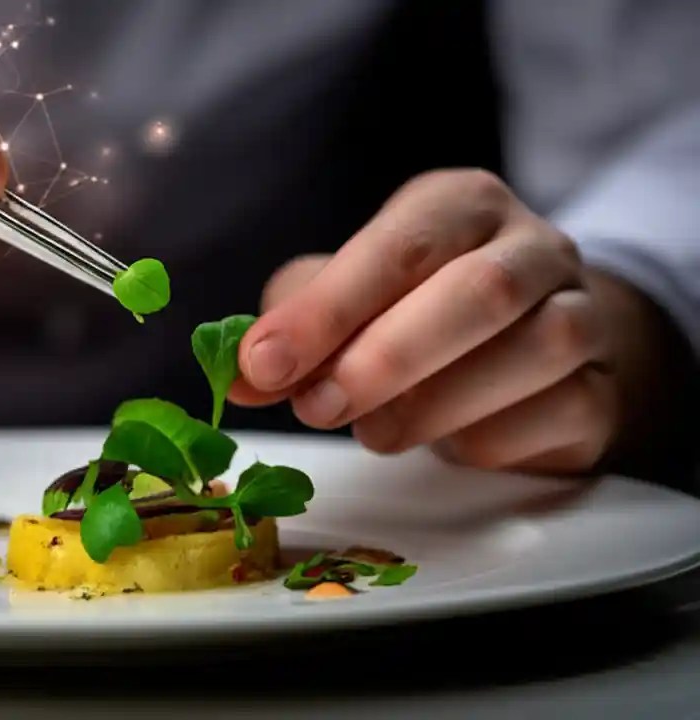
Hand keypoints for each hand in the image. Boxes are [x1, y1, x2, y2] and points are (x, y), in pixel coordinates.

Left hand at [232, 168, 642, 474]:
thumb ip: (296, 325)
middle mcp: (533, 246)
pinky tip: (444, 447)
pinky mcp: (601, 388)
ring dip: (435, 405)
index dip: (328, 308)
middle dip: (384, 359)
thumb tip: (243, 375)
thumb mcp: (349, 297)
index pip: (399, 247)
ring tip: (372, 432)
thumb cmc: (418, 310)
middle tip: (317, 407)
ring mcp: (582, 313)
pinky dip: (489, 441)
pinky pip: (558, 412)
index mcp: (459, 205)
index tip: (264, 363)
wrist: (534, 342)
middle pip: (477, 292)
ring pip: (533, 352)